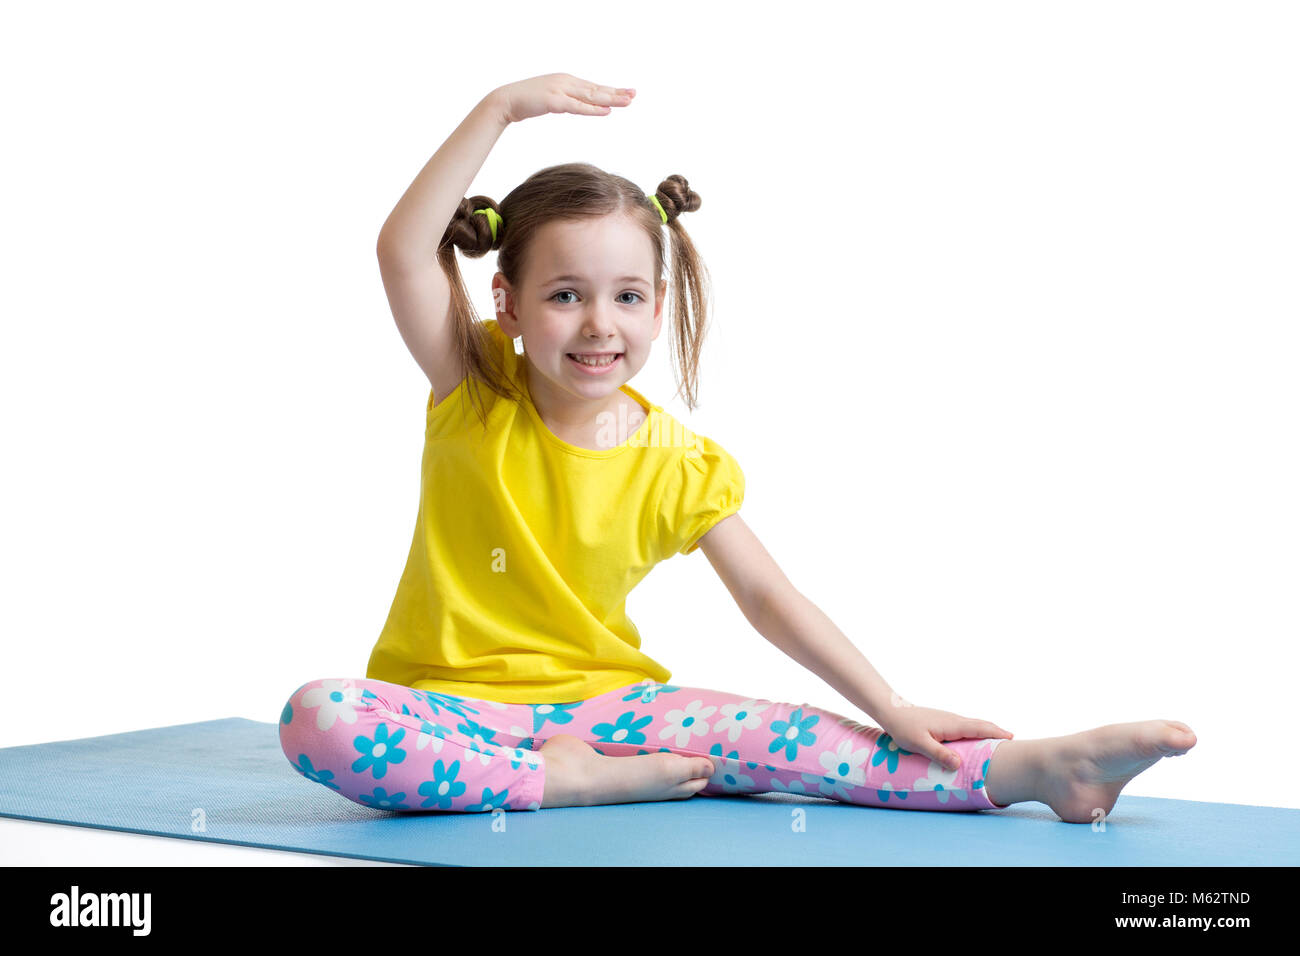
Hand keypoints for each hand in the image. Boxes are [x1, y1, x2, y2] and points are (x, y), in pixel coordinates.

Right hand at [490, 73, 634, 125]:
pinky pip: (578, 107)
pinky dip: (593, 109)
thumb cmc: (528, 101)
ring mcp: (560, 90)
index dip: (611, 90)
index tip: (627, 93)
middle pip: (596, 89)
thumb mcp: (552, 100)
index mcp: (566, 81)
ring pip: (591, 96)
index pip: (593, 87)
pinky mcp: (554, 101)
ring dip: (610, 99)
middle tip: (634, 95)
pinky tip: (606, 111)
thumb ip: (567, 101)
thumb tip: (581, 106)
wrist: (506, 100)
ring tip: (627, 102)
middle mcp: (566, 82)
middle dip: (616, 92)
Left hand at [875, 695, 1012, 771]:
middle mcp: (954, 720)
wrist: (892, 711)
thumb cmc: (904, 728)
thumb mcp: (919, 743)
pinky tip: (977, 739)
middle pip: (981, 724)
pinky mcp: (944, 722)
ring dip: (988, 731)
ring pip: (974, 725)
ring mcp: (949, 719)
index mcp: (952, 725)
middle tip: (1014, 742)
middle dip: (997, 731)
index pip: (980, 728)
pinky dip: (977, 731)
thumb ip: (938, 753)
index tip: (1012, 738)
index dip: (996, 733)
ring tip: (1001, 742)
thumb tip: (958, 764)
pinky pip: (966, 727)